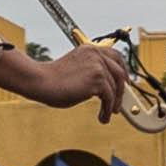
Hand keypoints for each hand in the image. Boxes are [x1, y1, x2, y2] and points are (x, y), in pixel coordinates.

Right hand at [8, 39, 131, 114]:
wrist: (40, 81)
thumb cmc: (52, 80)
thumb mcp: (76, 71)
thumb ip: (91, 73)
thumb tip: (106, 90)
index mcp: (90, 49)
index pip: (115, 56)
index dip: (123, 71)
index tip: (124, 83)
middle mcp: (96, 55)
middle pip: (120, 72)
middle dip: (123, 90)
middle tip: (119, 104)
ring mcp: (98, 66)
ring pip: (115, 88)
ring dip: (113, 104)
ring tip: (107, 114)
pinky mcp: (97, 79)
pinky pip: (110, 97)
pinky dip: (108, 109)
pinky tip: (102, 116)